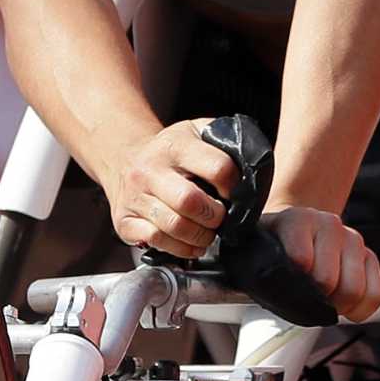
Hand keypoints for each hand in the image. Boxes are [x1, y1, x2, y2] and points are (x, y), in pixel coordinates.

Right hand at [110, 118, 235, 259]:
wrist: (125, 158)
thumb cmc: (172, 150)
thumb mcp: (197, 131)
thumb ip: (224, 141)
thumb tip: (255, 163)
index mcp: (176, 146)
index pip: (217, 168)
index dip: (233, 185)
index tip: (234, 193)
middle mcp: (150, 170)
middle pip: (190, 201)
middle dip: (215, 216)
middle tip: (221, 218)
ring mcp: (134, 196)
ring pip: (173, 226)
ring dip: (200, 237)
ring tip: (208, 234)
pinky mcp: (124, 220)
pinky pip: (155, 240)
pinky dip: (179, 248)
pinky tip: (190, 243)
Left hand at [261, 204, 379, 322]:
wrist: (294, 231)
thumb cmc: (274, 250)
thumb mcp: (257, 253)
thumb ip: (259, 269)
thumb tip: (274, 292)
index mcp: (297, 220)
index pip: (300, 259)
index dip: (294, 285)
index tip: (287, 290)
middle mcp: (328, 224)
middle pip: (328, 280)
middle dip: (317, 300)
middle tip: (307, 301)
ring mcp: (352, 239)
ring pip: (353, 289)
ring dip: (338, 305)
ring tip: (324, 303)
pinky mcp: (369, 256)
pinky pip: (375, 294)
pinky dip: (360, 310)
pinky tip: (345, 308)